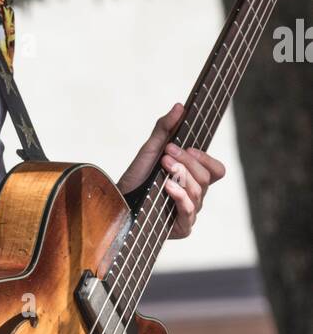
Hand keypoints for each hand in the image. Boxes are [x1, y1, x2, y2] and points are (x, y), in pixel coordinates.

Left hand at [116, 102, 225, 239]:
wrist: (116, 202)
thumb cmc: (136, 178)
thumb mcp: (149, 150)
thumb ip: (165, 128)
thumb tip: (179, 105)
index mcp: (193, 178)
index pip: (217, 170)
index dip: (206, 158)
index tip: (187, 147)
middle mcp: (195, 196)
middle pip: (207, 178)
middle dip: (187, 162)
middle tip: (167, 153)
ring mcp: (189, 212)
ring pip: (199, 192)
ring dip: (181, 175)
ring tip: (163, 166)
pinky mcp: (181, 228)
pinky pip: (188, 211)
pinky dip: (179, 196)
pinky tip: (168, 186)